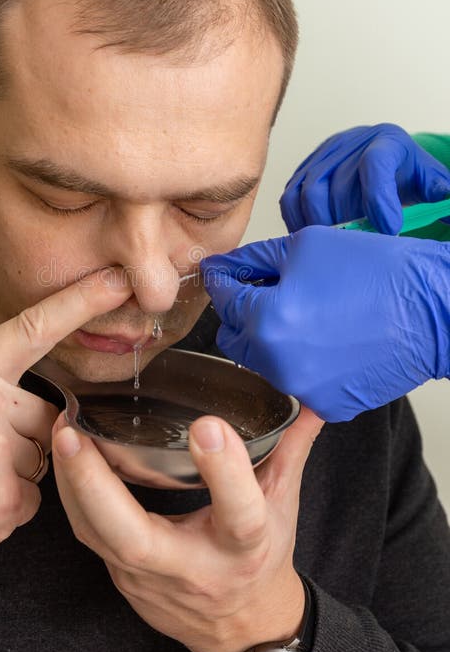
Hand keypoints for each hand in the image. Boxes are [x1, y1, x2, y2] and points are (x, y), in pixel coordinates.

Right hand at [0, 269, 130, 573]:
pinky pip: (37, 495)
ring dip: (19, 471)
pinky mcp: (5, 500)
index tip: (119, 279)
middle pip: (48, 411)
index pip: (34, 326)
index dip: (83, 300)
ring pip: (45, 455)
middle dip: (25, 434)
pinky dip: (13, 504)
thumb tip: (42, 386)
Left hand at [52, 405, 322, 651]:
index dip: (225, 472)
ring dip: (71, 483)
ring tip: (61, 427)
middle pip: (134, 539)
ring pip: (95, 536)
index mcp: (243, 548)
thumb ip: (291, 447)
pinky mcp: (122, 577)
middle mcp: (192, 569)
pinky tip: (65, 453)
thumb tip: (312, 397)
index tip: (208, 425)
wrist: (241, 627)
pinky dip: (71, 495)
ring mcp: (148, 579)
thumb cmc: (261, 558)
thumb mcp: (283, 504)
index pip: (239, 515)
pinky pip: (88, 535)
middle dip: (96, 484)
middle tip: (74, 429)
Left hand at [201, 225, 449, 421]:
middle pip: (235, 338)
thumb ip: (255, 261)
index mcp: (266, 321)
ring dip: (271, 337)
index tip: (226, 272)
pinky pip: (297, 379)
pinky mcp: (327, 405)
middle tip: (266, 290)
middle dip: (242, 312)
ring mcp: (303, 389)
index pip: (223, 299)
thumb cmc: (380, 274)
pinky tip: (328, 338)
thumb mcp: (306, 247)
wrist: (436, 311)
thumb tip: (224, 268)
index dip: (224, 279)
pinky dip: (302, 360)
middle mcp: (278, 363)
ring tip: (306, 312)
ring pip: (263, 361)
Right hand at [280, 123, 449, 233]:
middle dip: (346, 223)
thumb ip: (440, 191)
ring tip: (333, 247)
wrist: (384, 154)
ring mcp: (322, 156)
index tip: (388, 229)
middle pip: (336, 186)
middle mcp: (350, 144)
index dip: (378, 199)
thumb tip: (446, 204)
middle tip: (357, 249)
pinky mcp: (303, 169)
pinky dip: (296, 221)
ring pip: (308, 192)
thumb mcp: (430, 179)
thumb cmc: (407, 173)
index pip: (375, 165)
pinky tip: (312, 238)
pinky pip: (289, 197)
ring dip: (318, 225)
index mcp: (387, 144)